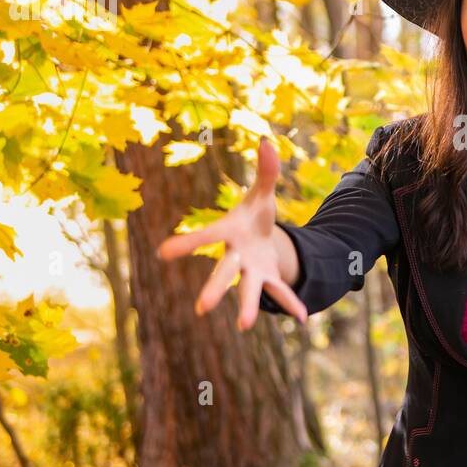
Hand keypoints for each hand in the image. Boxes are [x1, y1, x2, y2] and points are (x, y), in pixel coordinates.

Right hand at [155, 137, 307, 330]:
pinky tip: (303, 318)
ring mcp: (252, 270)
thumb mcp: (262, 192)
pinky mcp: (269, 278)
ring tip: (244, 326)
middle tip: (201, 309)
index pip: (207, 235)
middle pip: (223, 271)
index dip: (187, 243)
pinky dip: (291, 304)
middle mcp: (236, 255)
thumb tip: (268, 141)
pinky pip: (280, 292)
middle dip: (214, 288)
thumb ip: (266, 170)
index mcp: (230, 232)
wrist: (263, 237)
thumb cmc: (255, 214)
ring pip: (248, 289)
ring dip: (247, 306)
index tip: (163, 252)